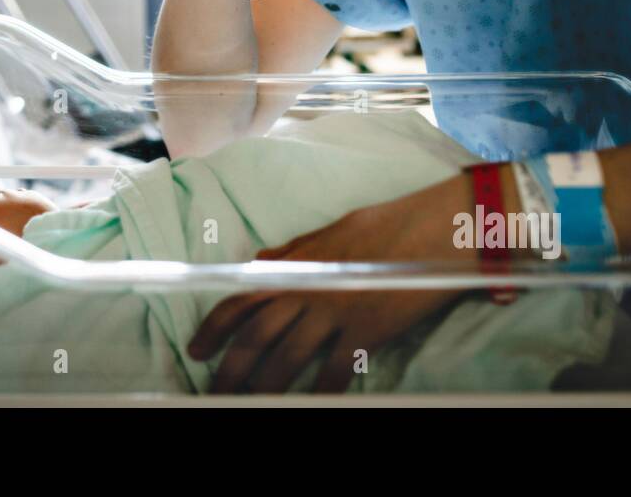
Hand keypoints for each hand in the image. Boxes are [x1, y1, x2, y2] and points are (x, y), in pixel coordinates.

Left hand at [188, 175, 479, 393]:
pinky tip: (311, 403)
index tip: (198, 350)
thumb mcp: (331, 232)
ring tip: (253, 404)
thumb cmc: (384, 226)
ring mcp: (335, 313)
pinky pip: (334, 371)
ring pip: (288, 358)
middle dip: (232, 369)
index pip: (241, 298)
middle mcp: (308, 290)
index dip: (214, 327)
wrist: (431, 229)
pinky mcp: (365, 331)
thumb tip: (259, 260)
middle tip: (218, 392)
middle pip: (256, 337)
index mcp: (296, 266)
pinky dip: (319, 391)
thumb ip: (293, 251)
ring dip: (267, 386)